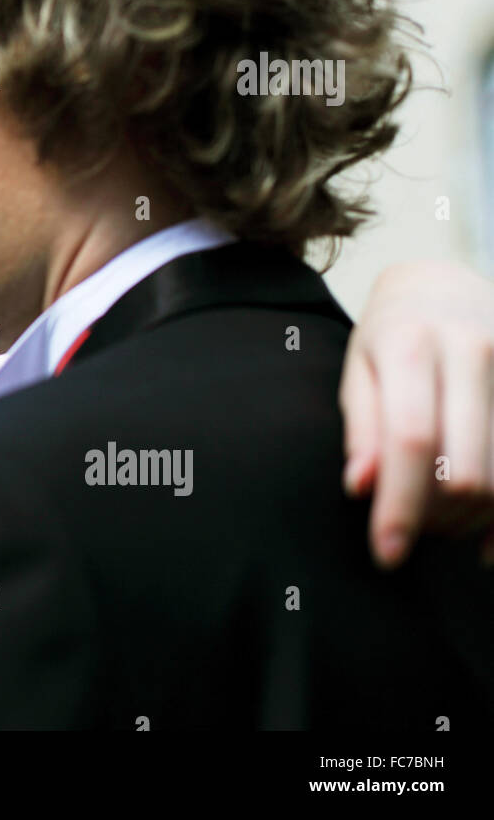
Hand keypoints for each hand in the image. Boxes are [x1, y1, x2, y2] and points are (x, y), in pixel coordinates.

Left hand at [340, 259, 493, 567]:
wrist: (446, 287)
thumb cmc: (391, 337)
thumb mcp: (359, 371)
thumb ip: (361, 428)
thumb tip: (361, 488)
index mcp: (411, 343)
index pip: (410, 439)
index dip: (400, 504)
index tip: (387, 553)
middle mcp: (473, 349)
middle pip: (465, 467)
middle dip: (437, 518)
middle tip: (414, 531)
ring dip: (472, 518)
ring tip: (443, 522)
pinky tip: (486, 539)